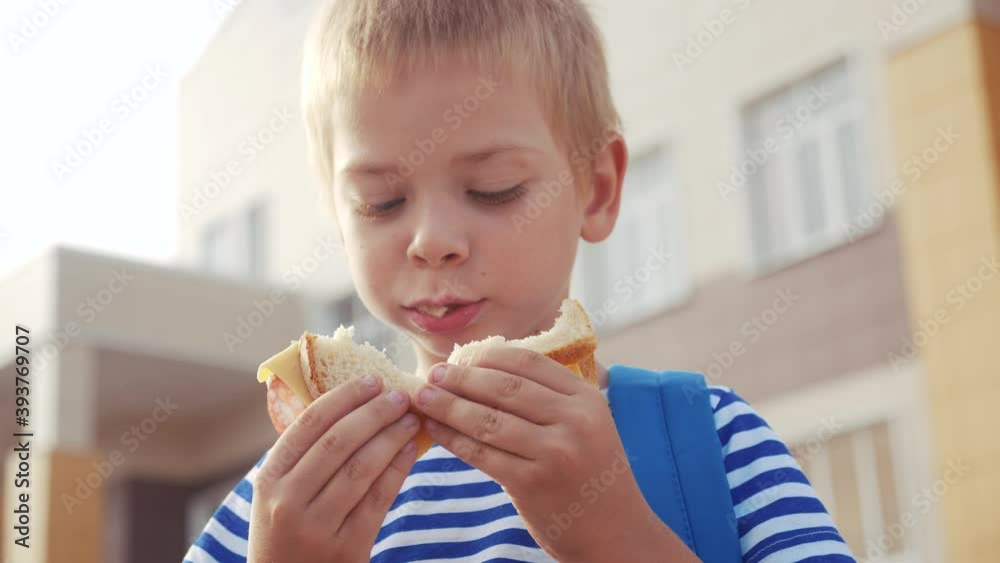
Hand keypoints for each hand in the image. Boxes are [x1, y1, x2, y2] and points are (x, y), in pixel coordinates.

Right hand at [248, 375, 420, 562]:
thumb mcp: (277, 495)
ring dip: (391, 437)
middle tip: (399, 395)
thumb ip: (302, 457)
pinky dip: (397, 469)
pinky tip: (410, 449)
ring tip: (410, 418)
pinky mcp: (347, 548)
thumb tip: (348, 403)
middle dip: (373, 413)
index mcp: (269, 480)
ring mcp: (317, 527)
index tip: (371, 379)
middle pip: (338, 442)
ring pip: (361, 468)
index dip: (344, 398)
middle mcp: (288, 502)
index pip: (308, 425)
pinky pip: (378, 499)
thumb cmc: (287, 534)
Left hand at [412, 348, 697, 561]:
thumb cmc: (590, 474)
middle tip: (433, 374)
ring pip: (486, 419)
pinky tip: (435, 430)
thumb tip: (483, 368)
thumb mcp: (587, 425)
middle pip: (503, 387)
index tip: (461, 358)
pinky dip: (452, 439)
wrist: (614, 534)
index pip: (528, 362)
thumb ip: (548, 398)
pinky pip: (480, 453)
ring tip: (424, 399)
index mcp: (586, 398)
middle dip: (461, 378)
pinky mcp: (531, 482)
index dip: (488, 357)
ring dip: (448, 406)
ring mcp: (553, 452)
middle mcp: (573, 420)